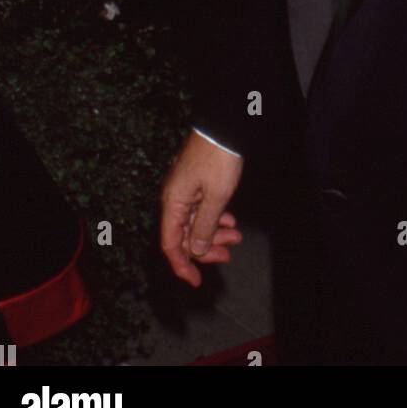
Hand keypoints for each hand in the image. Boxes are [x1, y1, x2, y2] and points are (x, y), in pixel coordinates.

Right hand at [160, 129, 244, 285]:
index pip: (170, 244)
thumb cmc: (219, 159)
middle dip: (205, 248)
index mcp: (173, 203)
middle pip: (183, 235)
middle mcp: (174, 198)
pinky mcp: (194, 182)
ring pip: (195, 222)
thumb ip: (204, 226)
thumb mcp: (216, 197)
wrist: (224, 126)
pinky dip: (215, 218)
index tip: (196, 281)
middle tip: (228, 255)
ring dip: (214, 233)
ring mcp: (184, 190)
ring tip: (236, 237)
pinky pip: (201, 208)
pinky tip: (230, 221)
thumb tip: (194, 250)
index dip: (182, 265)